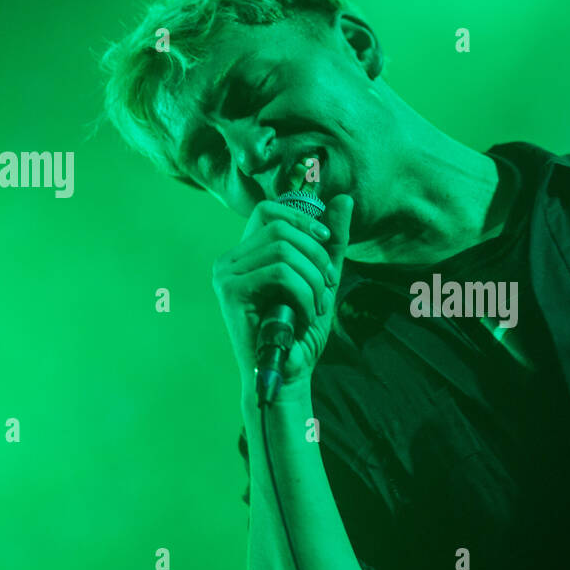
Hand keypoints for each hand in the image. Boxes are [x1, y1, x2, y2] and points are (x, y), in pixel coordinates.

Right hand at [213, 191, 354, 398]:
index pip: (269, 211)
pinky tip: (305, 316)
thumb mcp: (323, 278)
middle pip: (281, 228)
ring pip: (283, 250)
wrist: (289, 372)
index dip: (302, 218)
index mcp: (246, 255)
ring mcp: (225, 275)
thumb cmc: (301, 330)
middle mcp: (229, 260)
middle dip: (316, 255)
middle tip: (328, 286)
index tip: (326, 244)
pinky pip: (279, 273)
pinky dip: (303, 294)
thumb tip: (344, 198)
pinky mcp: (229, 291)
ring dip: (313, 279)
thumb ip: (331, 242)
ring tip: (317, 306)